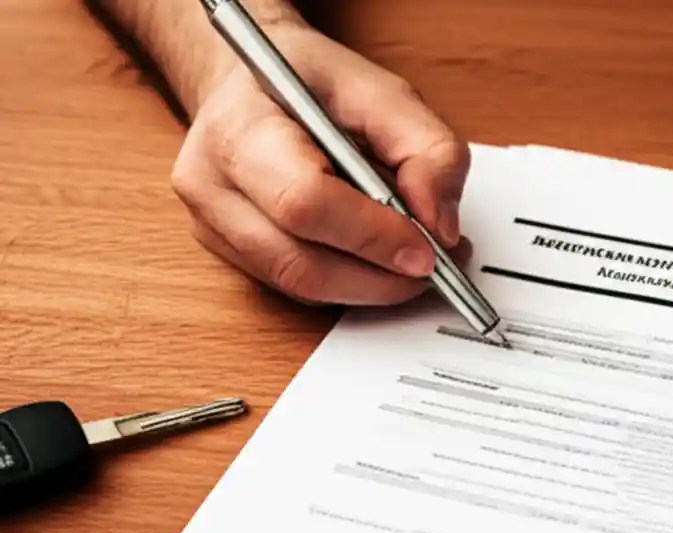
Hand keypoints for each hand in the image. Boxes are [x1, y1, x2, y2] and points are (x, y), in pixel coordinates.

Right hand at [171, 24, 468, 304]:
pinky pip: (299, 289)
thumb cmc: (310, 82)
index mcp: (239, 126)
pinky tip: (381, 258)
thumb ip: (427, 149)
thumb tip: (440, 226)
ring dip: (373, 287)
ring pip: (302, 286)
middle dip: (381, 276)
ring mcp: (212, 225)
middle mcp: (211, 183)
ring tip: (419, 260)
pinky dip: (351, 284)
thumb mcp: (383, 89)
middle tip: (438, 265)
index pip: (303, 201)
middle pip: (300, 262)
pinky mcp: (231, 254)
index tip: (428, 250)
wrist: (252, 84)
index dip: (372, 235)